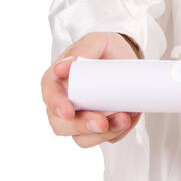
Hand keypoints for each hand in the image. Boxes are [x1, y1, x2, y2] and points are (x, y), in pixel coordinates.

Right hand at [42, 32, 141, 146]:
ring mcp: (82, 118)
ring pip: (83, 138)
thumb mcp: (96, 41)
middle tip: (102, 122)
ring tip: (124, 118)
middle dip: (82, 127)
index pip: (49, 95)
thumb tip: (64, 67)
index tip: (68, 112)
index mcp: (57, 80)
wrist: (126, 59)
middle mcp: (65, 103)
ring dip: (104, 134)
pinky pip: (107, 138)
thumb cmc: (105, 49)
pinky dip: (120, 131)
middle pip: (61, 125)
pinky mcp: (100, 128)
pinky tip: (130, 116)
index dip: (56, 105)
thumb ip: (82, 50)